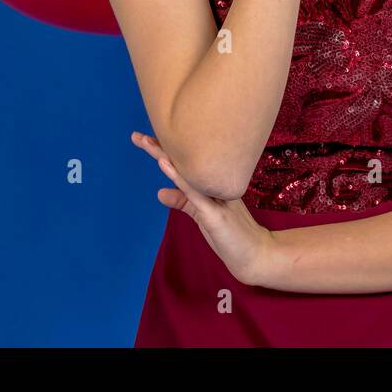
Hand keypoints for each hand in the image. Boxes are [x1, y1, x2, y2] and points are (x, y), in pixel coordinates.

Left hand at [130, 131, 276, 286]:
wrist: (255, 254)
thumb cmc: (231, 235)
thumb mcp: (203, 216)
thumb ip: (183, 202)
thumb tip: (160, 192)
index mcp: (211, 183)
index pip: (184, 165)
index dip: (165, 152)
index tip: (145, 141)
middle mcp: (214, 184)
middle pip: (184, 162)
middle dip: (159, 148)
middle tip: (136, 136)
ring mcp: (216, 197)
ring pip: (187, 171)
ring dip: (164, 156)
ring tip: (145, 143)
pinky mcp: (215, 213)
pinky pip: (193, 191)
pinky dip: (178, 176)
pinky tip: (164, 163)